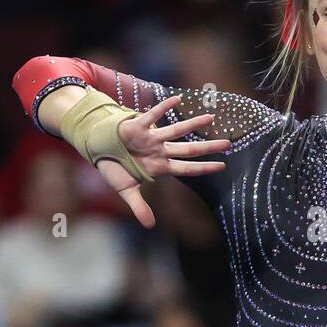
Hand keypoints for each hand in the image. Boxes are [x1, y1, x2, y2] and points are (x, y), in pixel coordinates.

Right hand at [95, 93, 231, 228]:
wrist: (98, 148)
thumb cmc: (115, 168)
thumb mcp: (126, 190)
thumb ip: (139, 207)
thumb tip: (149, 226)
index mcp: (160, 166)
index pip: (187, 168)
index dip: (204, 167)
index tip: (222, 166)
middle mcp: (160, 151)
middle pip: (188, 149)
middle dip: (208, 147)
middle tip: (229, 143)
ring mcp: (150, 138)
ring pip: (175, 130)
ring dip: (193, 124)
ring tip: (211, 117)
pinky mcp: (137, 127)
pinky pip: (152, 116)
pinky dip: (163, 108)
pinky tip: (177, 99)